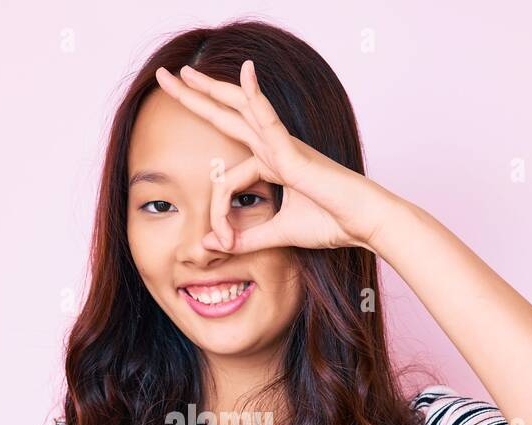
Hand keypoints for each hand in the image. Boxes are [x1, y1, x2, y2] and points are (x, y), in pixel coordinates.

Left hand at [154, 60, 390, 255]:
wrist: (365, 224)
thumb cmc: (332, 224)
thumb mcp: (278, 235)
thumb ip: (245, 240)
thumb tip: (212, 247)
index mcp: (273, 163)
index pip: (225, 181)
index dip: (214, 214)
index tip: (217, 242)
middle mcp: (275, 147)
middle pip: (227, 115)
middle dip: (195, 98)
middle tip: (166, 77)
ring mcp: (284, 145)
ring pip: (240, 109)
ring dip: (210, 89)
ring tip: (183, 72)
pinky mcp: (294, 152)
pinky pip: (269, 120)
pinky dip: (255, 95)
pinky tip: (245, 71)